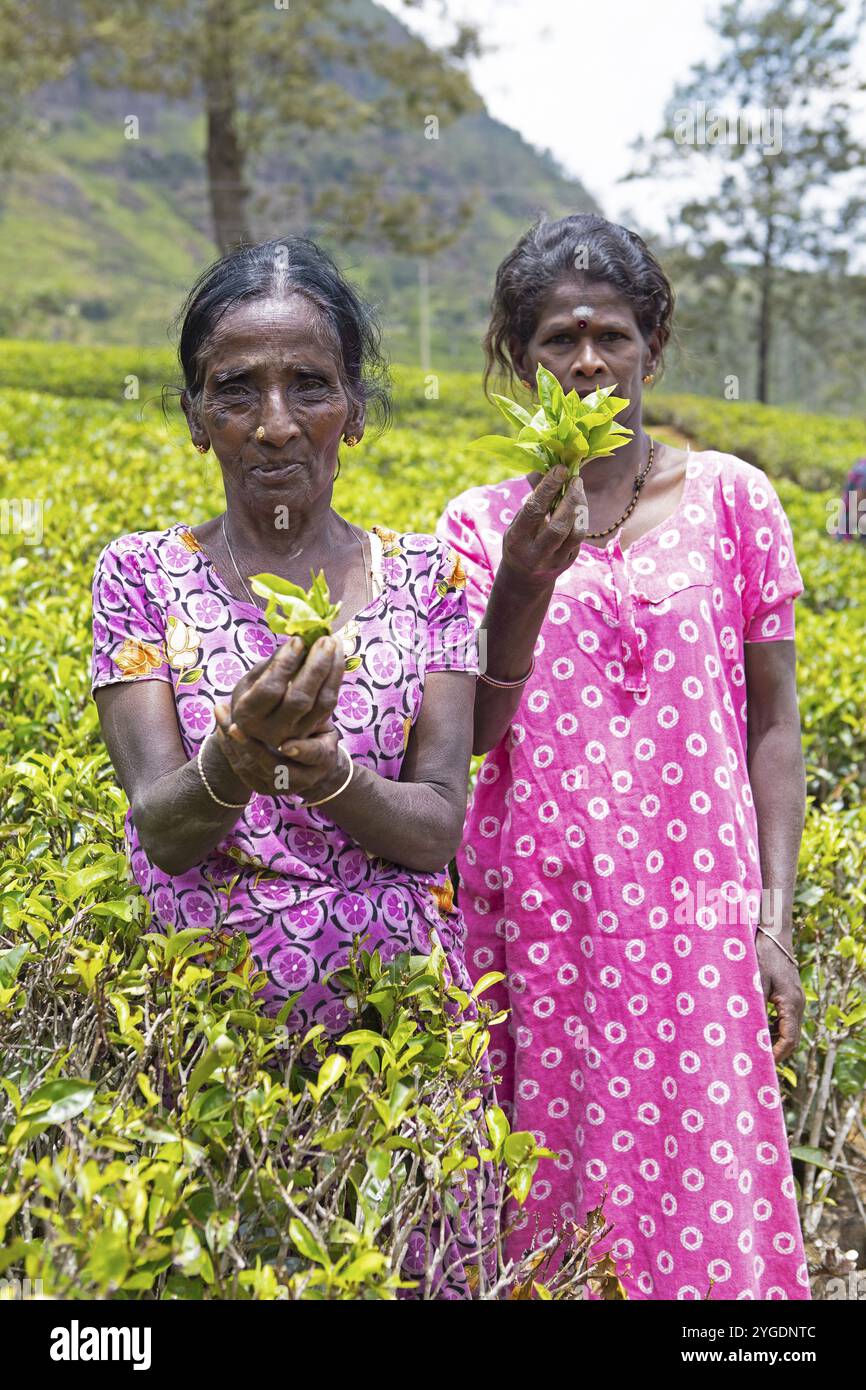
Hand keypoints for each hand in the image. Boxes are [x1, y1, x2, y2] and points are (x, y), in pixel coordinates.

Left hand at [211, 707, 343, 800]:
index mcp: (323, 758)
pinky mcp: (262, 788)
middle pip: (276, 767)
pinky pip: (240, 770)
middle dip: (252, 747)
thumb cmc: (315, 728)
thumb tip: (296, 684)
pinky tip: (220, 728)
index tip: (285, 745)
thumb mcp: (320, 718)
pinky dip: (228, 749)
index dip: (301, 750)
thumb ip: (311, 708)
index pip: (314, 754)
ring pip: (254, 768)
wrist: (308, 759)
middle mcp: (304, 778)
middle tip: (234, 727)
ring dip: (234, 743)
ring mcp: (281, 786)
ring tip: (222, 716)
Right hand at [228, 634, 344, 750]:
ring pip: (322, 704)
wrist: (258, 732)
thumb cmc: (250, 698)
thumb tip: (297, 642)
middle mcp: (273, 730)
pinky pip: (330, 704)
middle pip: (299, 700)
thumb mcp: (250, 681)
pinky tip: (337, 658)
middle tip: (324, 639)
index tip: (297, 641)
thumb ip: (272, 664)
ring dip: (332, 670)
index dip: (285, 664)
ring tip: (335, 643)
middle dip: (315, 667)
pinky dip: (336, 678)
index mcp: (249, 715)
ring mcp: (296, 734)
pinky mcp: (314, 731)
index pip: (269, 689)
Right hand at [501, 465, 587, 589]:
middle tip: (575, 479)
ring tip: (578, 488)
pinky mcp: (568, 562)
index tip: (560, 469)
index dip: (548, 488)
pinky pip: (579, 538)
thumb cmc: (520, 542)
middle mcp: (536, 554)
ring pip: (575, 533)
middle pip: (559, 526)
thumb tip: (547, 473)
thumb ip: (532, 504)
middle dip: (570, 499)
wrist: (524, 580)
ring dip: (580, 507)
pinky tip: (578, 504)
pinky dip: (581, 517)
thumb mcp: (517, 525)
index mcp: (517, 540)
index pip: (534, 511)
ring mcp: (554, 561)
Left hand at [756, 930, 804, 1063]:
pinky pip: (785, 1019)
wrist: (773, 936)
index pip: (789, 1039)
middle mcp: (797, 1004)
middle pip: (791, 1038)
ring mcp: (795, 1000)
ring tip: (754, 1048)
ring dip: (775, 1040)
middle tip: (757, 1061)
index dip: (777, 1054)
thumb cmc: (763, 956)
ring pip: (789, 1029)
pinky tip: (758, 1028)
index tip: (763, 1063)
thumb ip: (754, 1005)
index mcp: (791, 1003)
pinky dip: (774, 1027)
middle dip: (777, 1051)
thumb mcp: (756, 980)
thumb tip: (747, 1029)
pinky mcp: (790, 996)